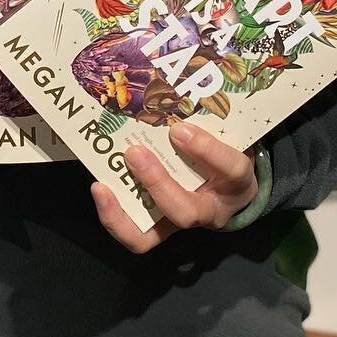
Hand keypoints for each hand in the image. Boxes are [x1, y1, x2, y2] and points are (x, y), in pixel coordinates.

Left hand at [91, 124, 257, 253]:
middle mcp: (212, 210)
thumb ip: (206, 124)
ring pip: (155, 234)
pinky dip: (115, 217)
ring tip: (102, 186)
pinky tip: (100, 189)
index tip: (180, 130)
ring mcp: (183, 222)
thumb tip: (170, 100)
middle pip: (188, 212)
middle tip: (135, 152)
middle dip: (157, 183)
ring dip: (124, 211)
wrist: (231, 188)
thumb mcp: (226, 138)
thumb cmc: (223, 155)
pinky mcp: (161, 229)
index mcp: (236, 182)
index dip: (208, 151)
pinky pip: (138, 237)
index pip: (233, 169)